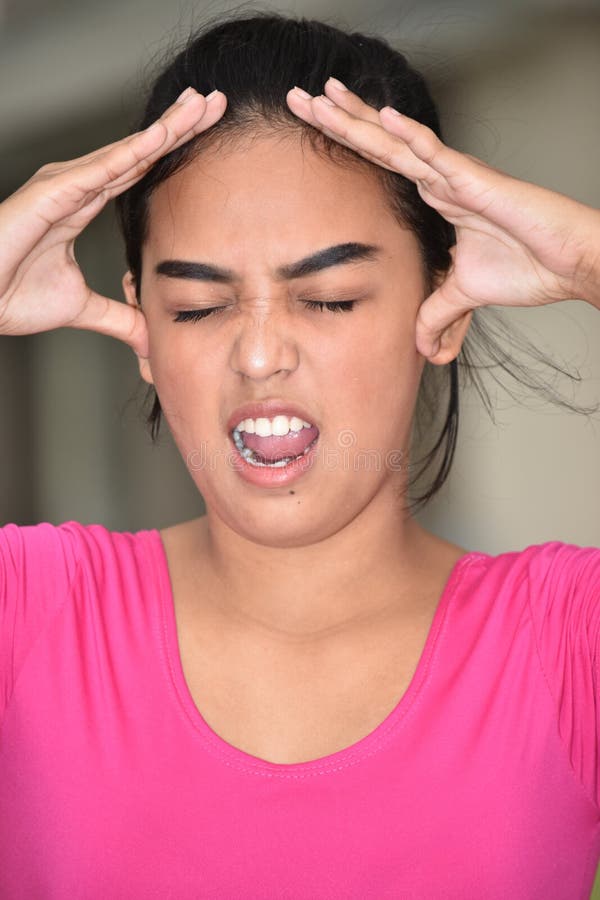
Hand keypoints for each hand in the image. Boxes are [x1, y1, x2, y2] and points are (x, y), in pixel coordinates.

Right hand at [0, 88, 225, 355]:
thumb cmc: (11, 295)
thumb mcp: (81, 308)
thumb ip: (117, 317)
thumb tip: (148, 338)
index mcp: (82, 203)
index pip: (138, 170)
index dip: (172, 150)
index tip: (207, 131)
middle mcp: (76, 186)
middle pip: (139, 151)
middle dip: (178, 126)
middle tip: (217, 100)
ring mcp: (64, 185)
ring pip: (126, 152)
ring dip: (166, 128)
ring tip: (202, 104)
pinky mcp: (52, 193)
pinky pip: (100, 170)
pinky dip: (133, 152)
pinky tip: (162, 136)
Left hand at [287, 79, 599, 362]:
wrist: (568, 266)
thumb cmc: (528, 266)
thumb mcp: (465, 294)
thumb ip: (436, 312)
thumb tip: (420, 344)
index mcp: (436, 196)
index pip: (381, 163)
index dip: (348, 143)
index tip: (312, 126)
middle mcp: (441, 179)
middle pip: (379, 143)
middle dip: (337, 120)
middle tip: (297, 98)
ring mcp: (457, 177)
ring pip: (399, 142)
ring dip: (360, 120)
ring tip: (323, 95)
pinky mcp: (478, 184)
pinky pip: (440, 157)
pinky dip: (413, 137)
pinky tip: (386, 118)